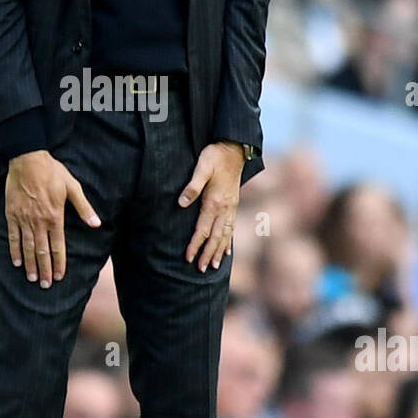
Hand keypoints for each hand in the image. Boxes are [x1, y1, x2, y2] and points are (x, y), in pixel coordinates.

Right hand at [6, 150, 100, 287]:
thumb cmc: (52, 172)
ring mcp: (24, 219)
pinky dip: (15, 251)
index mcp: (55, 217)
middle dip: (45, 269)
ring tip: (33, 278)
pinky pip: (13, 237)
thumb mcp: (73, 187)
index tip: (59, 276)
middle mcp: (39, 222)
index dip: (59, 263)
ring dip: (31, 264)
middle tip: (46, 285)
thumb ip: (84, 207)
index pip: (58, 246)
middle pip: (42, 251)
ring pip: (27, 247)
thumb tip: (96, 223)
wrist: (27, 160)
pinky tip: (17, 262)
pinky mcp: (12, 215)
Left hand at [178, 141, 243, 270]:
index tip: (188, 258)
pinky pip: (231, 227)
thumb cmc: (215, 156)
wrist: (235, 148)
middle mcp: (225, 208)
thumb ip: (192, 186)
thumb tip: (181, 203)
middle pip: (215, 236)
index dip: (195, 245)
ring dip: (218, 251)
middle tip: (200, 269)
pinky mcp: (233, 204)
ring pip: (225, 234)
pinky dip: (228, 240)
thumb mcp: (202, 167)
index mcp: (215, 202)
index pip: (203, 229)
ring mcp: (231, 207)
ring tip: (214, 265)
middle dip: (207, 254)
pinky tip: (227, 249)